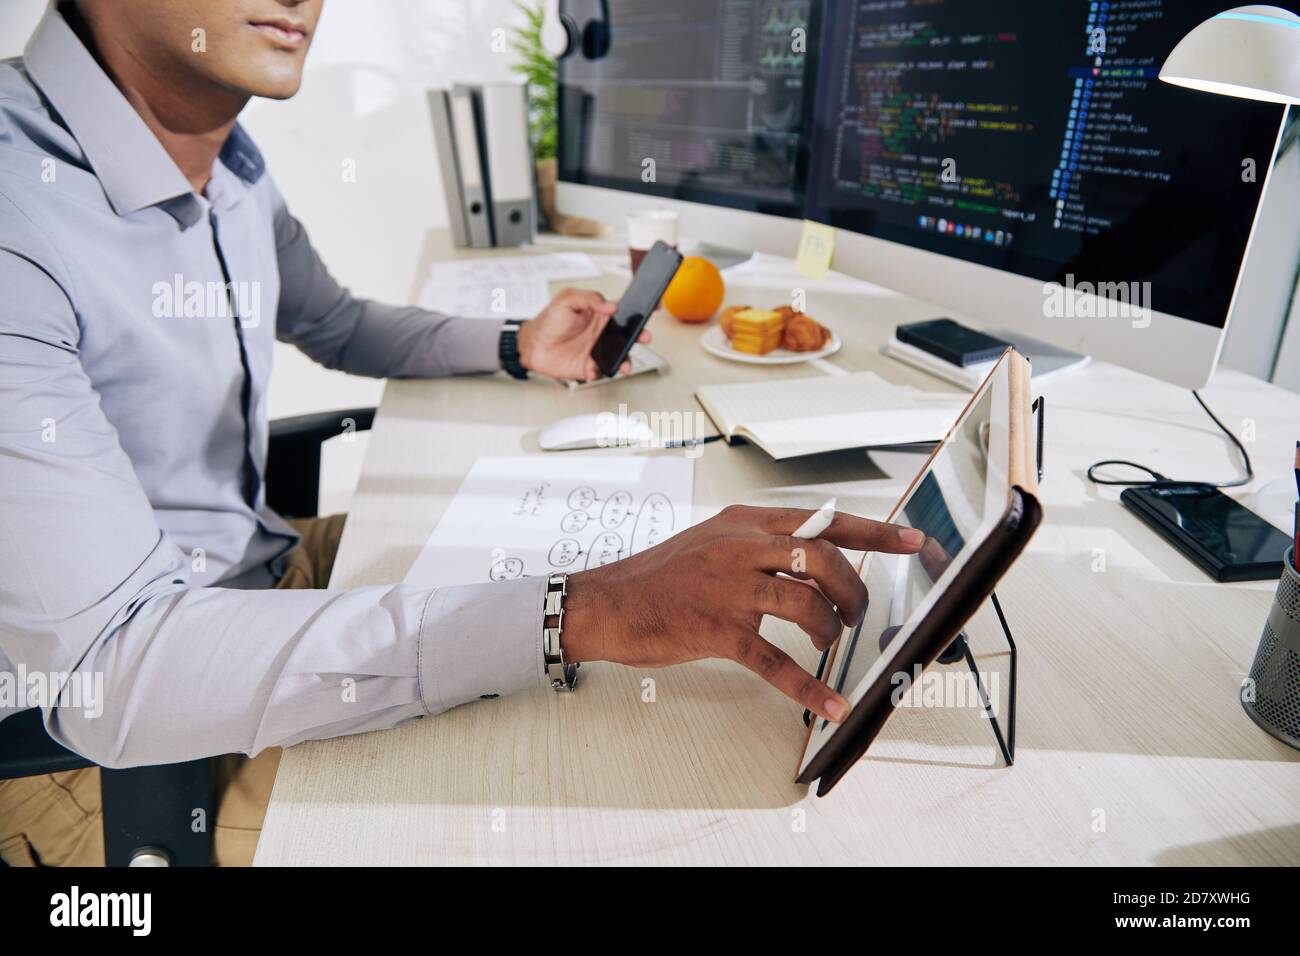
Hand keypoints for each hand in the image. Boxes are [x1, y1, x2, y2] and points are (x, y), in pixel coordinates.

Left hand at [516, 287, 650, 381]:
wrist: (532, 345)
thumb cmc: (548, 320)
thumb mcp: (567, 299)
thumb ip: (589, 298)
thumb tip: (610, 306)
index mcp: (600, 314)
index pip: (625, 309)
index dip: (640, 308)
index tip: (652, 306)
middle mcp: (602, 332)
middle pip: (628, 335)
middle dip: (639, 336)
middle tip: (643, 336)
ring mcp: (598, 349)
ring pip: (620, 355)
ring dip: (626, 359)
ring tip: (625, 363)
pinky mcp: (590, 366)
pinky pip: (602, 370)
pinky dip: (602, 371)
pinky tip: (596, 368)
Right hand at [560, 505, 926, 722]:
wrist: (607, 603)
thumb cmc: (660, 577)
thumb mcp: (712, 540)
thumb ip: (760, 543)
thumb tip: (814, 556)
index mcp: (744, 523)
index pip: (822, 521)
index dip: (874, 533)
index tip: (912, 541)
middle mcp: (739, 547)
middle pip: (822, 559)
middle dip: (853, 592)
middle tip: (857, 615)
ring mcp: (727, 588)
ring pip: (806, 603)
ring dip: (830, 629)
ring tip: (830, 640)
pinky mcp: (715, 630)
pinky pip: (775, 661)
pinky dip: (808, 686)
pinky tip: (829, 703)